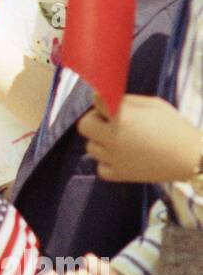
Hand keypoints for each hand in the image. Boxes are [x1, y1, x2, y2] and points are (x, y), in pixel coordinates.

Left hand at [78, 96, 200, 182]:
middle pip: (84, 126)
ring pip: (91, 147)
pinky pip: (100, 168)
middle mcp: (112, 138)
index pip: (96, 103)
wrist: (190, 157)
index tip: (110, 105)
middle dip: (95, 121)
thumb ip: (127, 101)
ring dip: (101, 142)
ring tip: (121, 141)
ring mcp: (114, 158)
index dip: (103, 103)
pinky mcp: (119, 175)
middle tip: (111, 123)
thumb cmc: (174, 126)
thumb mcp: (152, 104)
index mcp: (122, 117)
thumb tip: (105, 99)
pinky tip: (121, 157)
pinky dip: (107, 163)